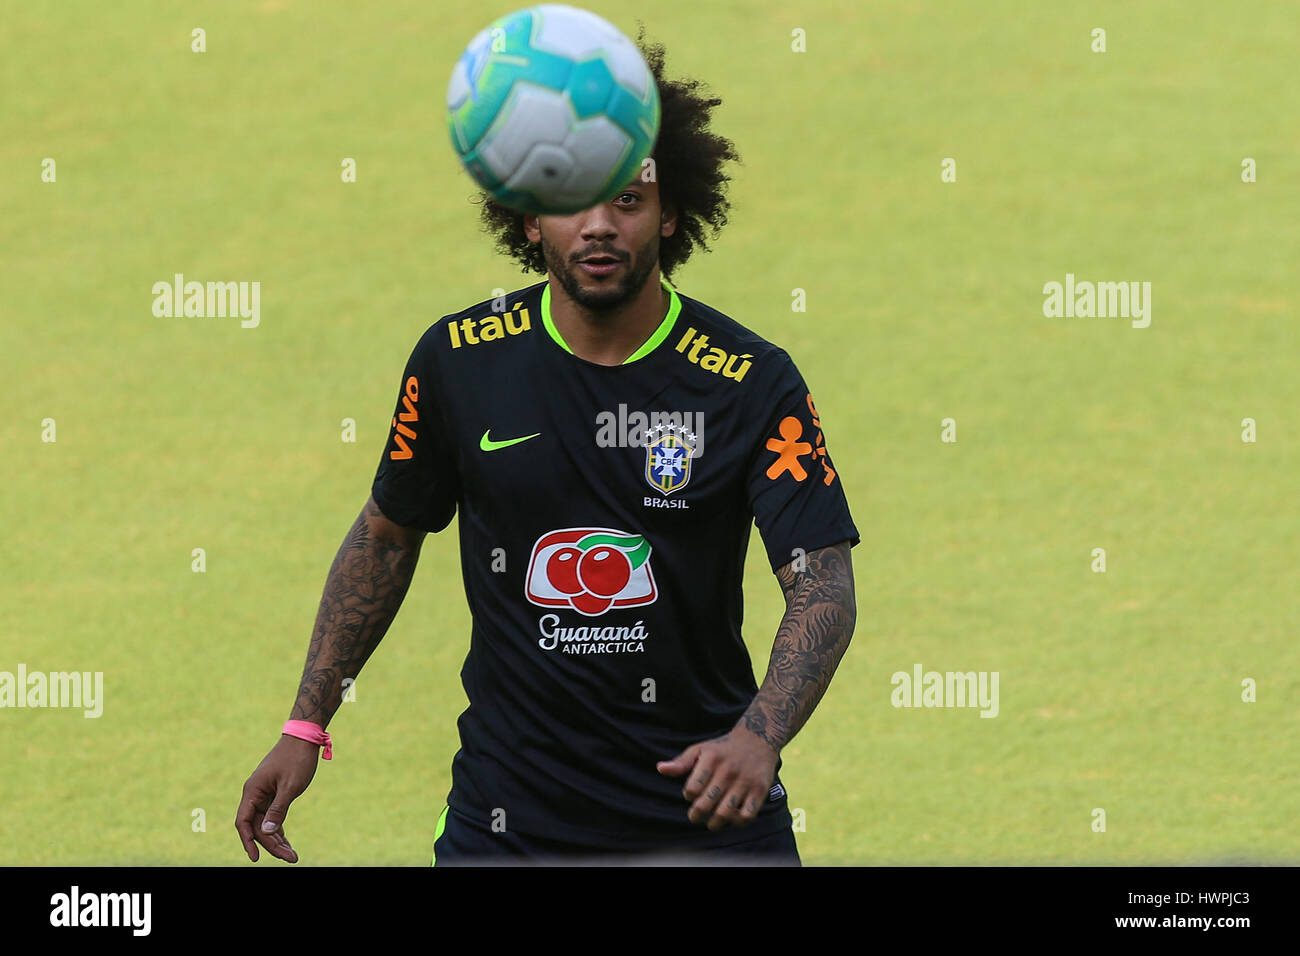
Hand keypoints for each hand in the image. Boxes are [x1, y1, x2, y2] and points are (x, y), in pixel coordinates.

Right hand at [235, 734, 320, 862]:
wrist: (305, 736)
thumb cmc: (297, 759)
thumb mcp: (290, 786)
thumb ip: (278, 810)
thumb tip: (266, 832)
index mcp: (253, 790)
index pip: (243, 822)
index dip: (248, 841)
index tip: (256, 858)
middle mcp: (255, 793)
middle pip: (256, 826)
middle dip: (271, 844)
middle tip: (290, 858)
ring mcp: (264, 793)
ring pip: (264, 823)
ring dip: (276, 839)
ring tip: (291, 855)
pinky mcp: (274, 792)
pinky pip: (272, 815)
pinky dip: (278, 828)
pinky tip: (286, 842)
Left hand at [656, 726, 778, 831]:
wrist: (757, 740)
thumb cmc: (722, 749)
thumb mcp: (700, 749)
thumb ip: (681, 762)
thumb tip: (660, 768)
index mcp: (711, 759)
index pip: (692, 788)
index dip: (688, 795)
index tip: (691, 795)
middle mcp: (728, 770)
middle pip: (706, 803)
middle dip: (697, 815)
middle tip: (695, 816)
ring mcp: (745, 781)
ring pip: (725, 813)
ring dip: (714, 823)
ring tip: (711, 822)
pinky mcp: (760, 791)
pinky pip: (746, 816)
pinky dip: (736, 823)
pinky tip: (731, 818)